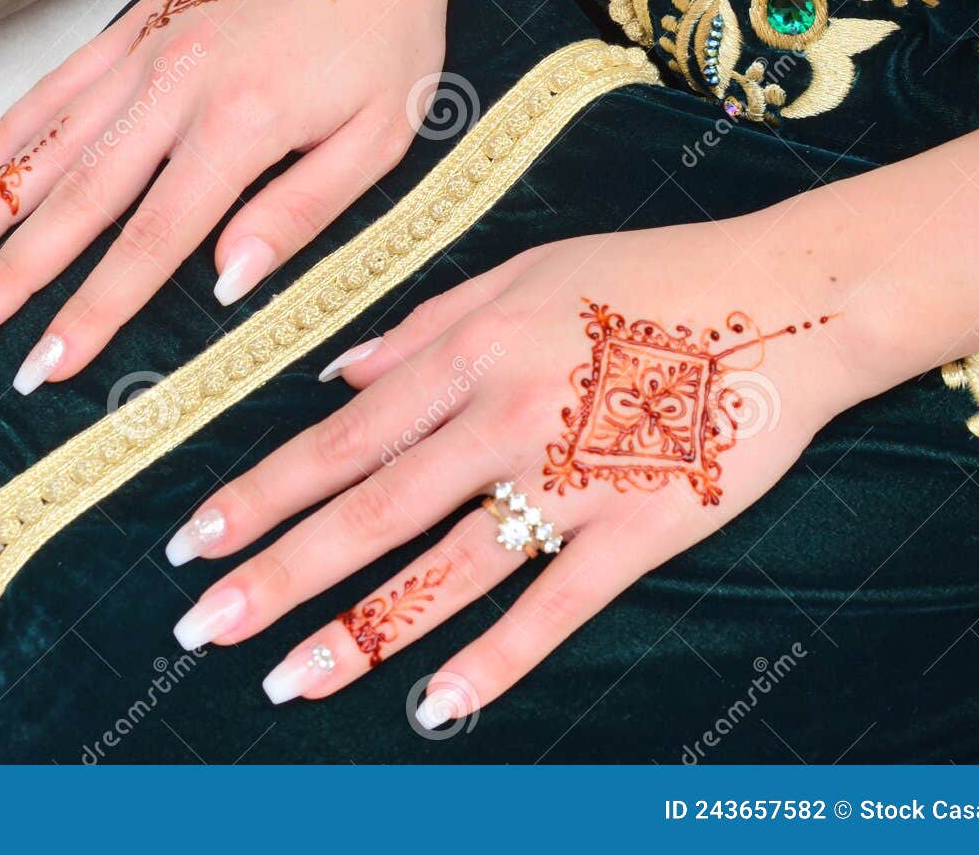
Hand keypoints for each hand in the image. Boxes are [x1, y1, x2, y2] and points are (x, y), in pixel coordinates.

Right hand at [0, 0, 453, 393]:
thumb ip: (299, 211)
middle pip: (77, 199)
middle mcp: (175, 86)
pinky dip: (8, 131)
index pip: (151, 241)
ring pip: (49, 142)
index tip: (42, 365)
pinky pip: (57, 85)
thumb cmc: (385, 39)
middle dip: (10, 273)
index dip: (93, 311)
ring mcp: (145, 49)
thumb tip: (228, 283)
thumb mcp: (377, 137)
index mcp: (240, 126)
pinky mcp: (135, 23)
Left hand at [161, 219, 882, 725]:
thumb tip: (333, 377)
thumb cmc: (647, 277)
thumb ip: (420, 327)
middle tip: (200, 625)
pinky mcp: (639, 530)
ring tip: (285, 679)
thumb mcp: (520, 272)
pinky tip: (435, 706)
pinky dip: (494, 660)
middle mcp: (501, 419)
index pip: (338, 441)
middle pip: (369, 512)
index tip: (192, 540)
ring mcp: (570, 480)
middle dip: (276, 573)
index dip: (259, 495)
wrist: (786, 297)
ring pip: (444, 570)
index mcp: (465, 353)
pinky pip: (553, 606)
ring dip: (359, 630)